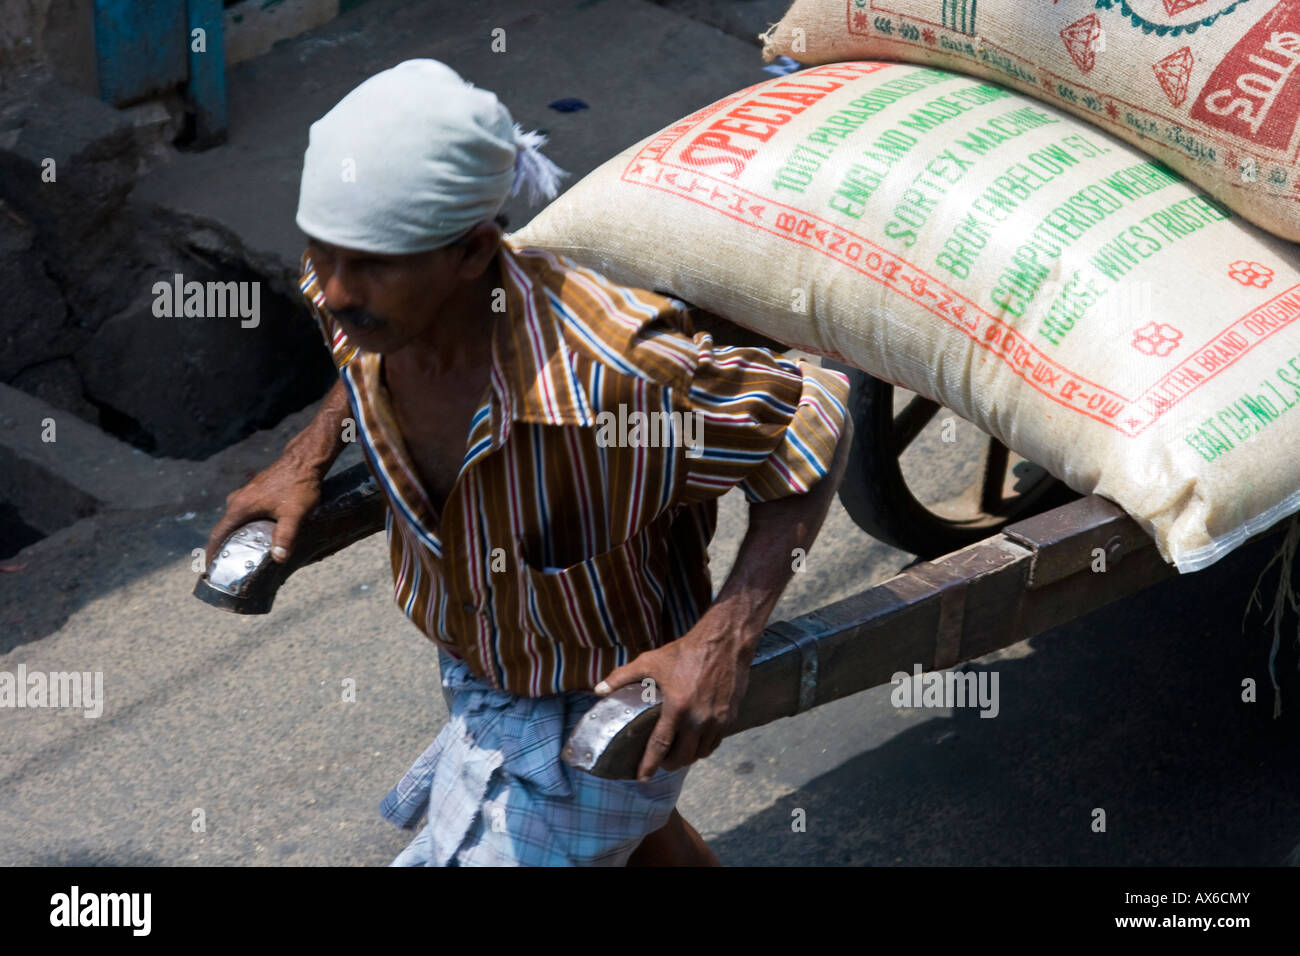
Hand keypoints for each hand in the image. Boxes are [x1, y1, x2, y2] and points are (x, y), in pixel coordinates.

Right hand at [204, 458, 323, 567]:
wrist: (304, 460)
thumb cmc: (299, 485)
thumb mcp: (294, 514)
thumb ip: (285, 536)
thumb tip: (279, 558)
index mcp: (240, 506)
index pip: (218, 534)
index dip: (212, 553)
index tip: (208, 569)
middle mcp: (238, 500)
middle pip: (225, 528)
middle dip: (224, 547)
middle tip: (228, 567)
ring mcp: (245, 494)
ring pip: (236, 520)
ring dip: (236, 536)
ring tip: (242, 554)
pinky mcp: (255, 492)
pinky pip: (245, 513)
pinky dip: (246, 526)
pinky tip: (257, 535)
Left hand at [595, 621, 754, 780]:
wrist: (725, 642)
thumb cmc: (686, 652)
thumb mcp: (650, 661)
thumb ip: (622, 677)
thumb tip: (598, 690)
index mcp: (678, 708)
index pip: (661, 745)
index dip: (650, 764)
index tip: (642, 778)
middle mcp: (699, 719)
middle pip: (683, 757)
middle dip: (670, 764)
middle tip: (661, 763)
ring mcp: (717, 720)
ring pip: (701, 753)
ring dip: (688, 757)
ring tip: (678, 752)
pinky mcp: (730, 717)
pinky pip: (715, 742)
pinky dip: (704, 746)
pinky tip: (696, 740)